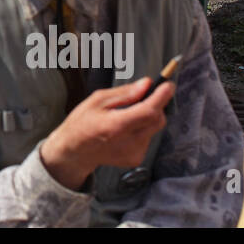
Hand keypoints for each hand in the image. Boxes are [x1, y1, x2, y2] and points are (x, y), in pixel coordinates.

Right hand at [38, 78, 174, 189]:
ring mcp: (134, 153)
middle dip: (155, 105)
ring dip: (147, 117)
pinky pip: (149, 137)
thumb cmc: (82, 123)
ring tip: (126, 115)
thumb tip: (147, 84)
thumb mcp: (97, 100)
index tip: (168, 85)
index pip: (148, 111)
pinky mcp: (137, 159)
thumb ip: (125, 93)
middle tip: (143, 96)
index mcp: (116, 125)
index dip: (161, 97)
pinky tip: (125, 129)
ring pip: (155, 128)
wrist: (75, 152)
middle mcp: (128, 142)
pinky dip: (143, 128)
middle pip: (157, 119)